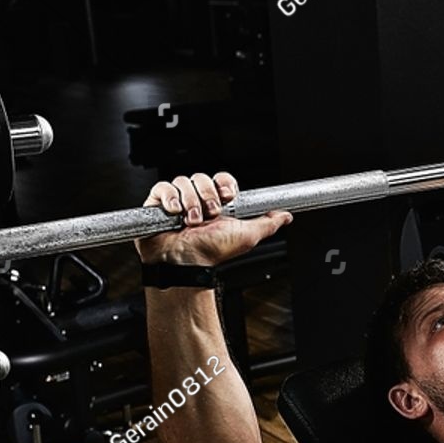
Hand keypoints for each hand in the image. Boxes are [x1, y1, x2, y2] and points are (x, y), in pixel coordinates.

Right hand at [136, 171, 291, 266]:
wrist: (185, 265)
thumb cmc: (211, 253)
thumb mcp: (246, 236)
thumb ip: (267, 224)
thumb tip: (286, 215)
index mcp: (217, 204)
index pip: (221, 179)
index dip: (225, 183)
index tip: (229, 196)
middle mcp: (197, 200)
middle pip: (202, 177)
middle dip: (208, 196)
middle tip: (210, 216)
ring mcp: (177, 201)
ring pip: (183, 181)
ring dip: (191, 202)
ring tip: (192, 222)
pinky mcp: (157, 204)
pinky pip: (163, 187)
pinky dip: (170, 199)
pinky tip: (176, 214)